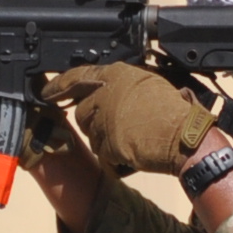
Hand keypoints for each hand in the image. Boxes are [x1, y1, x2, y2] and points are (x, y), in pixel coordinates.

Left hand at [44, 62, 216, 175]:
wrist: (186, 137)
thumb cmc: (176, 112)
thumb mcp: (151, 84)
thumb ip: (124, 86)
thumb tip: (112, 91)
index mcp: (116, 74)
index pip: (77, 77)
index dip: (59, 86)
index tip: (47, 93)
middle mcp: (105, 93)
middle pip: (82, 112)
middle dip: (96, 122)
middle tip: (124, 126)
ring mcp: (104, 118)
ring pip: (92, 135)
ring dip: (108, 141)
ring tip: (135, 138)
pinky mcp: (106, 143)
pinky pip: (104, 155)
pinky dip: (117, 158)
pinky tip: (135, 151)